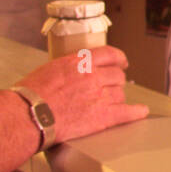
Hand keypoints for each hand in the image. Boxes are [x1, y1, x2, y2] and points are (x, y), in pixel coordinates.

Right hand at [14, 45, 148, 143]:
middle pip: (117, 76)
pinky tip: (140, 112)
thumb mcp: (50, 69)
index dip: (119, 58)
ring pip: (120, 94)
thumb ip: (69, 68)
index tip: (122, 62)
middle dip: (115, 82)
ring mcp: (100, 96)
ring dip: (116, 98)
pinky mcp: (103, 116)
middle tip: (111, 87)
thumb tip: (74, 73)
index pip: (109, 54)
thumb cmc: (32, 94)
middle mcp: (93, 76)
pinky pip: (127, 112)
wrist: (30, 114)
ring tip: (108, 103)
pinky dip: (136, 112)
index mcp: (80, 61)